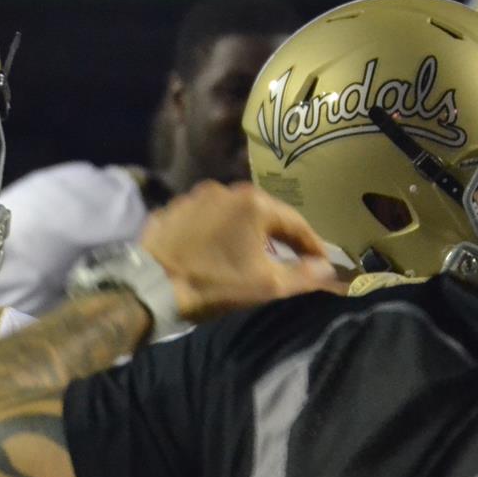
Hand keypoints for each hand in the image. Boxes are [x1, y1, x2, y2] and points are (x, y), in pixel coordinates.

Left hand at [139, 181, 338, 322]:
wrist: (150, 287)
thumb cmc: (214, 284)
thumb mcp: (266, 285)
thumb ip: (303, 275)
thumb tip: (327, 267)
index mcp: (254, 203)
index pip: (296, 223)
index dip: (312, 245)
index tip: (321, 262)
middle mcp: (225, 189)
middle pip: (264, 213)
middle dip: (280, 235)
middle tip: (292, 256)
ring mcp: (194, 196)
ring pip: (232, 213)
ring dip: (246, 230)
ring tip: (253, 251)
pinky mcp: (171, 209)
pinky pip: (204, 218)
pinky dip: (215, 231)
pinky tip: (216, 248)